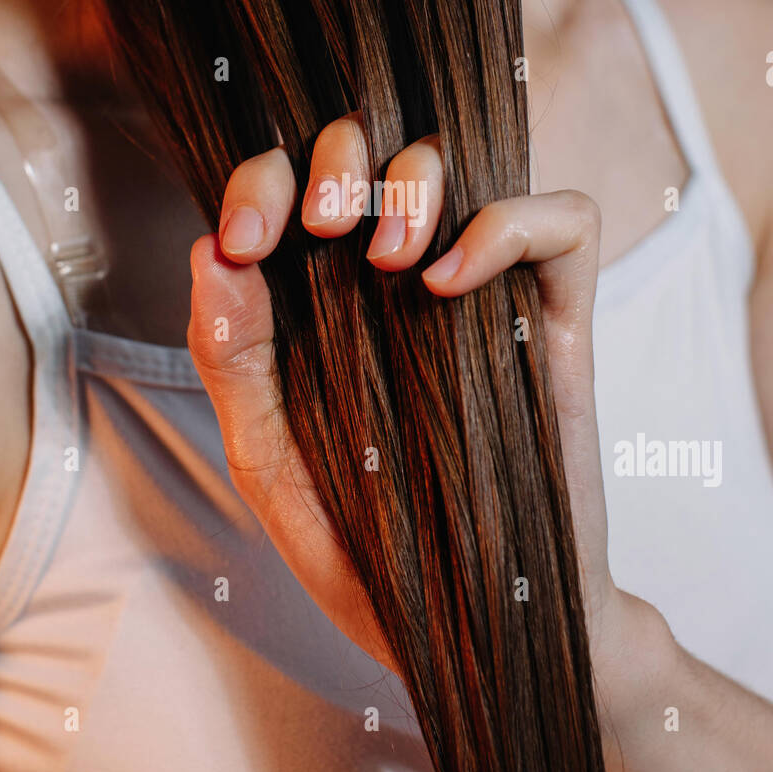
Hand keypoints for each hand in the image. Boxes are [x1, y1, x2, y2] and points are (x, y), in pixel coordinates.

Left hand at [188, 113, 622, 675]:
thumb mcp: (270, 463)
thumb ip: (233, 362)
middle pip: (372, 144)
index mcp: (323, 298)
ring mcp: (483, 289)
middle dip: (338, 156)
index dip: (260, 178)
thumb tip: (209, 253)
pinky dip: (510, 223)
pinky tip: (453, 284)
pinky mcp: (559, 319)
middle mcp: (399, 276)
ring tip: (393, 260)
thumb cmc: (369, 550)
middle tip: (323, 225)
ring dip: (414, 179)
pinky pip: (563, 220)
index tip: (244, 237)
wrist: (473, 627)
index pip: (290, 184)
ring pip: (461, 159)